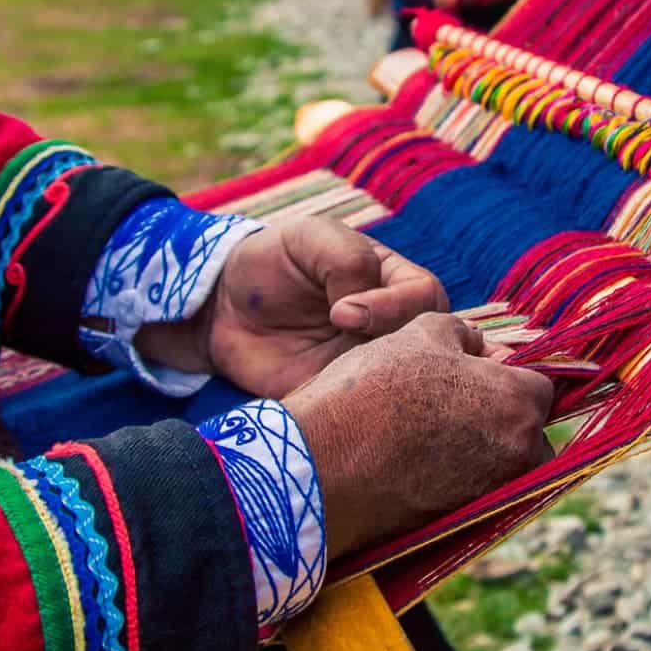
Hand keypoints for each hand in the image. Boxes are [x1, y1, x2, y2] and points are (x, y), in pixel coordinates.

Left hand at [136, 217, 447, 398]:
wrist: (222, 310)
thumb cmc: (272, 262)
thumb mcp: (309, 237)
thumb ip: (347, 259)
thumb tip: (359, 310)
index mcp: (393, 281)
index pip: (427, 296)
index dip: (396, 307)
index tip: (341, 313)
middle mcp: (392, 326)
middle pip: (428, 345)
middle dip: (393, 350)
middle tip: (339, 349)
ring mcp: (371, 365)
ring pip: (402, 384)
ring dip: (373, 383)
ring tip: (329, 377)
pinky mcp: (345, 400)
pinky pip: (364, 414)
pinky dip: (350, 412)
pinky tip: (319, 401)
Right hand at [280, 313, 556, 556]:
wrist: (321, 467)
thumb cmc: (372, 391)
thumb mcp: (420, 334)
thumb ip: (464, 334)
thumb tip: (478, 345)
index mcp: (520, 404)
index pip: (540, 382)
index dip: (506, 370)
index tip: (474, 367)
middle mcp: (520, 455)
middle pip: (526, 427)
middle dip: (500, 413)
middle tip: (450, 398)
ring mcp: (494, 493)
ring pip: (503, 461)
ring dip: (480, 445)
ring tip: (428, 428)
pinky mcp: (463, 522)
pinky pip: (475, 490)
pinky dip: (457, 475)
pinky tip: (417, 458)